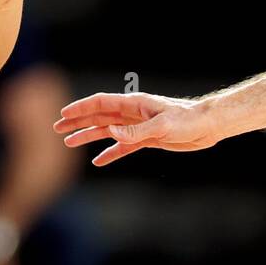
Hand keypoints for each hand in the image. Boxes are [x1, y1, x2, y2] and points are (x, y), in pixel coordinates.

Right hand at [53, 92, 222, 165]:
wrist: (208, 126)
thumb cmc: (188, 120)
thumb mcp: (163, 126)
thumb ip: (136, 131)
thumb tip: (111, 132)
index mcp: (134, 105)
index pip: (101, 103)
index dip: (81, 108)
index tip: (63, 114)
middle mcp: (132, 114)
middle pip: (98, 116)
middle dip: (77, 121)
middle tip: (57, 127)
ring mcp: (137, 127)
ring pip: (106, 131)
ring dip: (88, 136)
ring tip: (68, 143)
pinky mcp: (146, 139)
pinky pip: (122, 146)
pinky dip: (109, 153)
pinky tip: (98, 161)